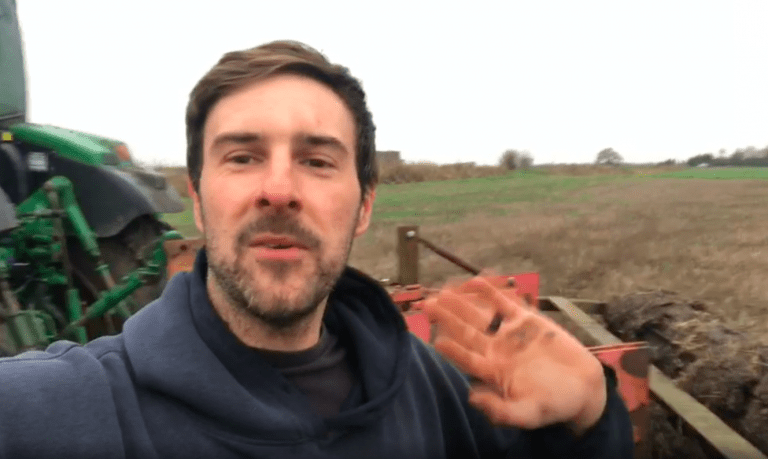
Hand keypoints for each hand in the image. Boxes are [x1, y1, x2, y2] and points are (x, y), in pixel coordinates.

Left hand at [422, 276, 606, 435]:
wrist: (583, 388)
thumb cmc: (554, 405)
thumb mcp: (529, 414)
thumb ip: (501, 412)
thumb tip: (472, 399)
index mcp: (493, 373)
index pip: (467, 359)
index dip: (453, 350)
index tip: (437, 340)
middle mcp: (495, 351)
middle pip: (466, 332)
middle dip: (447, 319)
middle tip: (426, 305)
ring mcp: (509, 335)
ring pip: (480, 315)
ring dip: (462, 303)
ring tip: (443, 290)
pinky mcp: (526, 322)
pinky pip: (505, 304)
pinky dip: (492, 292)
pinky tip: (477, 280)